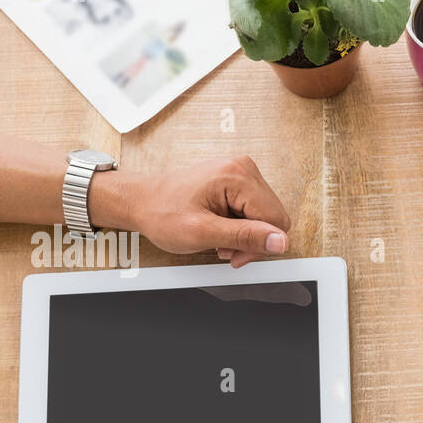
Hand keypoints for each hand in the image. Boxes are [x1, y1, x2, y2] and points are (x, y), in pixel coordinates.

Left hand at [91, 155, 291, 268]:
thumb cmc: (162, 213)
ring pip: (266, 217)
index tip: (234, 254)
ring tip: (219, 237)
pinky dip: (240, 227)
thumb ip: (245, 237)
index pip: (276, 220)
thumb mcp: (202, 233)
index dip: (260, 245)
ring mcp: (241, 172)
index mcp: (237, 175)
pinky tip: (221, 229)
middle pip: (274, 218)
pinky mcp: (238, 181)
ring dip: (245, 235)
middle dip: (252, 240)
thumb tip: (280, 241)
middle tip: (224, 248)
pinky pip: (255, 211)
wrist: (142, 201)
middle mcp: (243, 168)